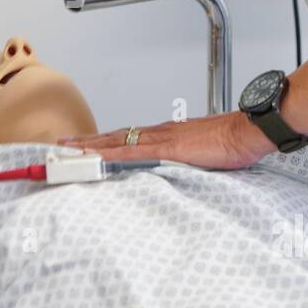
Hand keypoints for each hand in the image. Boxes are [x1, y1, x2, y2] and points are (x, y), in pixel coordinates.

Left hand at [60, 110, 274, 169]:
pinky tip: (98, 159)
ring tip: (66, 152)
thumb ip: (183, 164)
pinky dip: (113, 155)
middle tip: (58, 148)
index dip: (100, 144)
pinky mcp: (169, 148)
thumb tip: (171, 176)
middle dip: (85, 144)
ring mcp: (161, 139)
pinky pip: (134, 152)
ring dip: (91, 147)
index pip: (124, 139)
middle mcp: (158, 133)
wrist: (249, 131)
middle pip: (113, 138)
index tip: (79, 148)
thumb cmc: (231, 143)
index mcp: (164, 136)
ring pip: (117, 142)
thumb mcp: (201, 157)